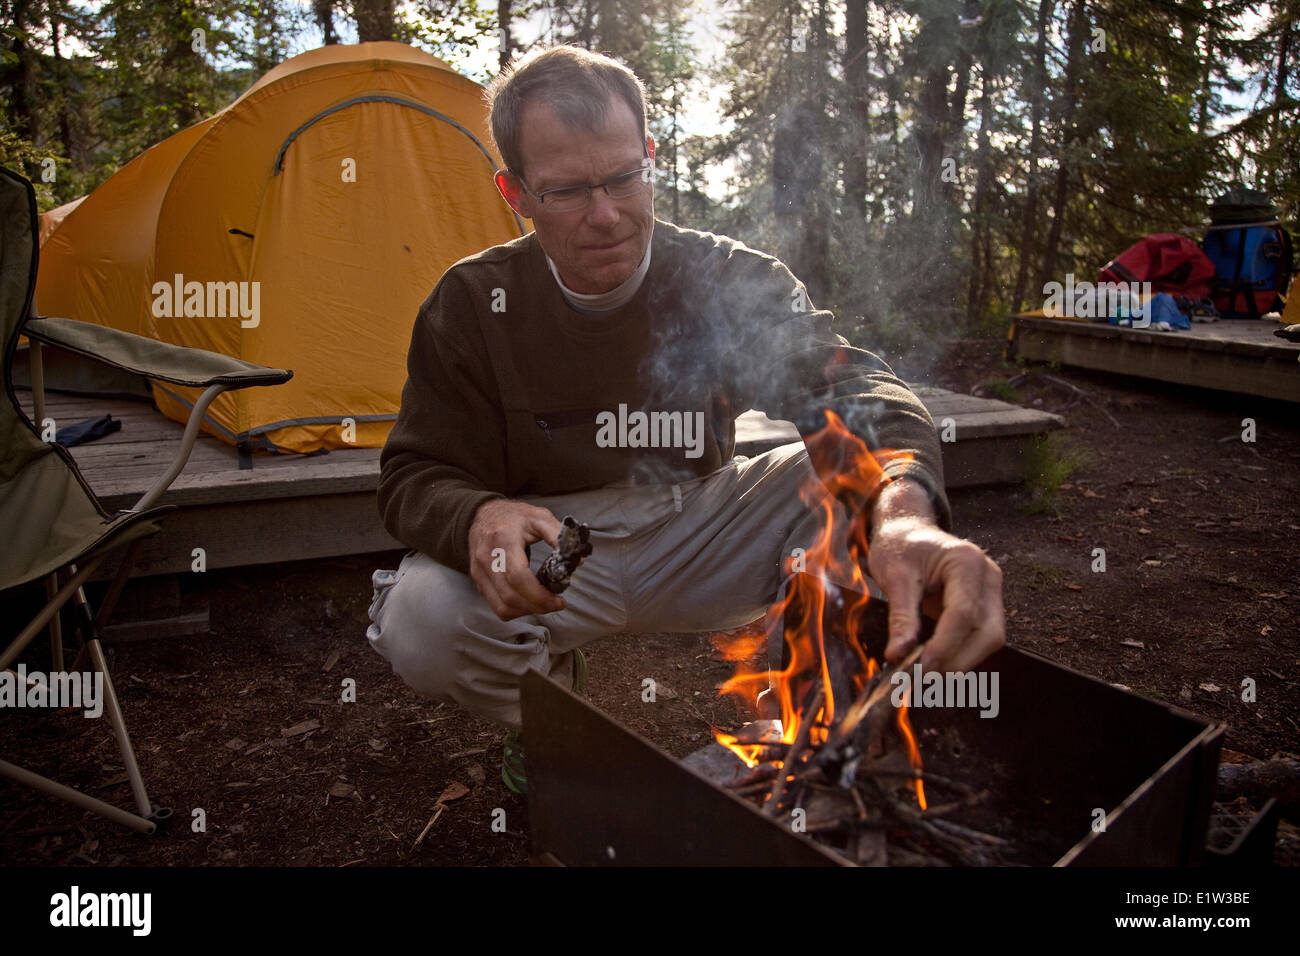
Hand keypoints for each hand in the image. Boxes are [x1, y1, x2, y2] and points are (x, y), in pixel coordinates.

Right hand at [468, 499, 565, 620]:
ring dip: (527, 611)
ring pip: (502, 606)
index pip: (518, 577)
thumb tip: (579, 560)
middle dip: (537, 607)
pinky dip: (515, 610)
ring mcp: (479, 571)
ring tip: (543, 604)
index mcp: (503, 539)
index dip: (539, 595)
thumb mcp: (539, 517)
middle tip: (556, 604)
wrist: (484, 514)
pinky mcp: (478, 580)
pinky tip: (528, 602)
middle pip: (510, 596)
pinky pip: (496, 606)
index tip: (559, 601)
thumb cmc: (514, 516)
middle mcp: (487, 558)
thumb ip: (558, 536)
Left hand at [865, 484, 1004, 672]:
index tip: (921, 669)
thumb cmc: (900, 546)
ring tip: (926, 677)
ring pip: (989, 640)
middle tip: (924, 681)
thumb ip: (900, 616)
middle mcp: (988, 577)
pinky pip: (980, 637)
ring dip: (961, 663)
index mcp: (967, 562)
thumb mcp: (894, 576)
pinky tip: (935, 665)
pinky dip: (960, 654)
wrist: (908, 530)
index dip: (945, 646)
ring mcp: (991, 592)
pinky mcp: (986, 605)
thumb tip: (897, 656)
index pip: (964, 614)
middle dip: (959, 661)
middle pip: (988, 633)